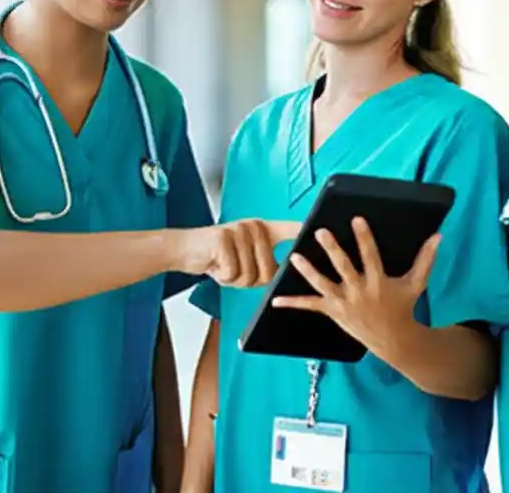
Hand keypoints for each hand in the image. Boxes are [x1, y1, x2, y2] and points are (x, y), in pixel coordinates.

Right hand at [176, 219, 300, 286]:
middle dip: (251, 281)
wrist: (183, 249)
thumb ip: (264, 260)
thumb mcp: (244, 255)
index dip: (306, 233)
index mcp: (263, 229)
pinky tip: (214, 265)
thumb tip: (284, 272)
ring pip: (250, 275)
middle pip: (269, 271)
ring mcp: (238, 230)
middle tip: (234, 270)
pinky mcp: (223, 239)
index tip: (325, 232)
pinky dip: (222, 277)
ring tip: (223, 266)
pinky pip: (233, 273)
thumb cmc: (217, 256)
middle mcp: (254, 227)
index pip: (290, 229)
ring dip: (234, 280)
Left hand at [271, 217, 438, 354]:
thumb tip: (438, 236)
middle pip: (344, 267)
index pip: (371, 255)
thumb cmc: (402, 306)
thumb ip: (426, 259)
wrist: (392, 339)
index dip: (364, 237)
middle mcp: (359, 291)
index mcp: (378, 281)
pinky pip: (310, 306)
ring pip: (323, 284)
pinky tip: (276, 299)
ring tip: (295, 257)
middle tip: (320, 232)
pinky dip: (293, 302)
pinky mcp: (333, 311)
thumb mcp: (416, 283)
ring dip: (308, 271)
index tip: (356, 219)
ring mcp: (344, 302)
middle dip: (332, 250)